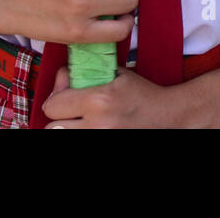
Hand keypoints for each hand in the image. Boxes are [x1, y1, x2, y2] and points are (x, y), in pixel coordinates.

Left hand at [42, 65, 194, 128]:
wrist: (167, 116)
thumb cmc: (142, 94)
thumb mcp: (117, 74)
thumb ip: (87, 72)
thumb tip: (62, 77)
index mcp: (99, 100)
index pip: (52, 105)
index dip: (56, 99)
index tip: (65, 97)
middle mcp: (98, 124)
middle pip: (53, 126)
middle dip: (60, 117)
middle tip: (71, 112)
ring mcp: (102, 138)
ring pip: (61, 135)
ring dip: (68, 127)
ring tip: (81, 120)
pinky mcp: (106, 146)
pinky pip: (78, 140)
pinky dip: (81, 132)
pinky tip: (91, 126)